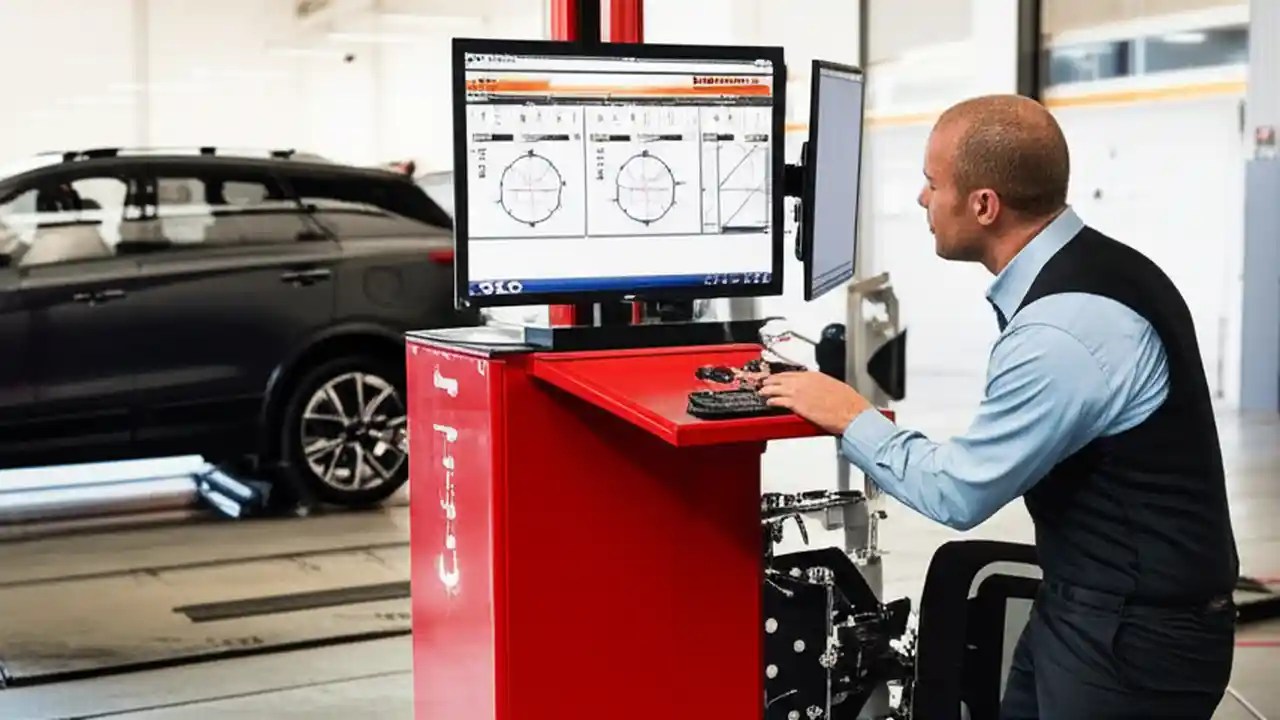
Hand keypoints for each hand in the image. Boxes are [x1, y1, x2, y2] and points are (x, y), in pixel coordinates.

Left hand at [757, 371, 872, 434]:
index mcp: (815, 376)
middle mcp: (805, 381)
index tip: (777, 377)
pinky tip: (768, 402)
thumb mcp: (834, 387)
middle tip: (764, 381)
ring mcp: (800, 392)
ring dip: (767, 389)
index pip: (792, 373)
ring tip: (762, 391)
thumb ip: (822, 386)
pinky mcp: (797, 405)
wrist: (851, 412)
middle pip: (781, 378)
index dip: (782, 376)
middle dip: (771, 380)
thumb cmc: (848, 402)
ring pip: (777, 387)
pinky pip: (779, 401)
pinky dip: (772, 401)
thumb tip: (818, 389)